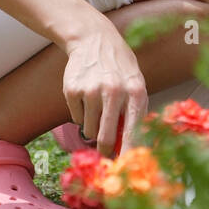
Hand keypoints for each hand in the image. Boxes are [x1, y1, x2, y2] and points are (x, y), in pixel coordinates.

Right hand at [62, 15, 147, 156]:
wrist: (94, 39)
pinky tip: (86, 97)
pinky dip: (80, 114)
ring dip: (92, 127)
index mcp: (135, 92)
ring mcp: (91, 90)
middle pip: (106, 138)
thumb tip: (132, 149)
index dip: (128, 154)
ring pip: (89, 130)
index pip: (133, 132)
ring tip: (97, 108)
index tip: (125, 169)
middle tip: (104, 152)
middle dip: (105, 150)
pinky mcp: (72, 89)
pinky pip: (76, 118)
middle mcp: (113, 91)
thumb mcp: (136, 84)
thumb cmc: (120, 67)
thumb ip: (135, 113)